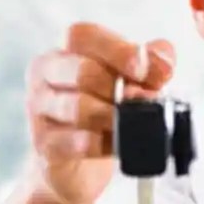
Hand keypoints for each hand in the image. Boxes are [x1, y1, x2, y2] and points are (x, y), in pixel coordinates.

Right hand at [25, 23, 174, 203]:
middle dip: (119, 87)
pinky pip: (73, 142)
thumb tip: (164, 58)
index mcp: (67, 52)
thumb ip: (150, 65)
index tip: (143, 69)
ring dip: (114, 117)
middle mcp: (46, 75)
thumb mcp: (133, 84)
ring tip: (134, 125)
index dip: (118, 49)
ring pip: (78, 107)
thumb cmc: (105, 113)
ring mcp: (39, 111)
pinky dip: (100, 145)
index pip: (84, 35)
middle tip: (144, 102)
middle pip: (81, 70)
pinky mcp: (44, 146)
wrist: (79, 168)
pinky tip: (116, 146)